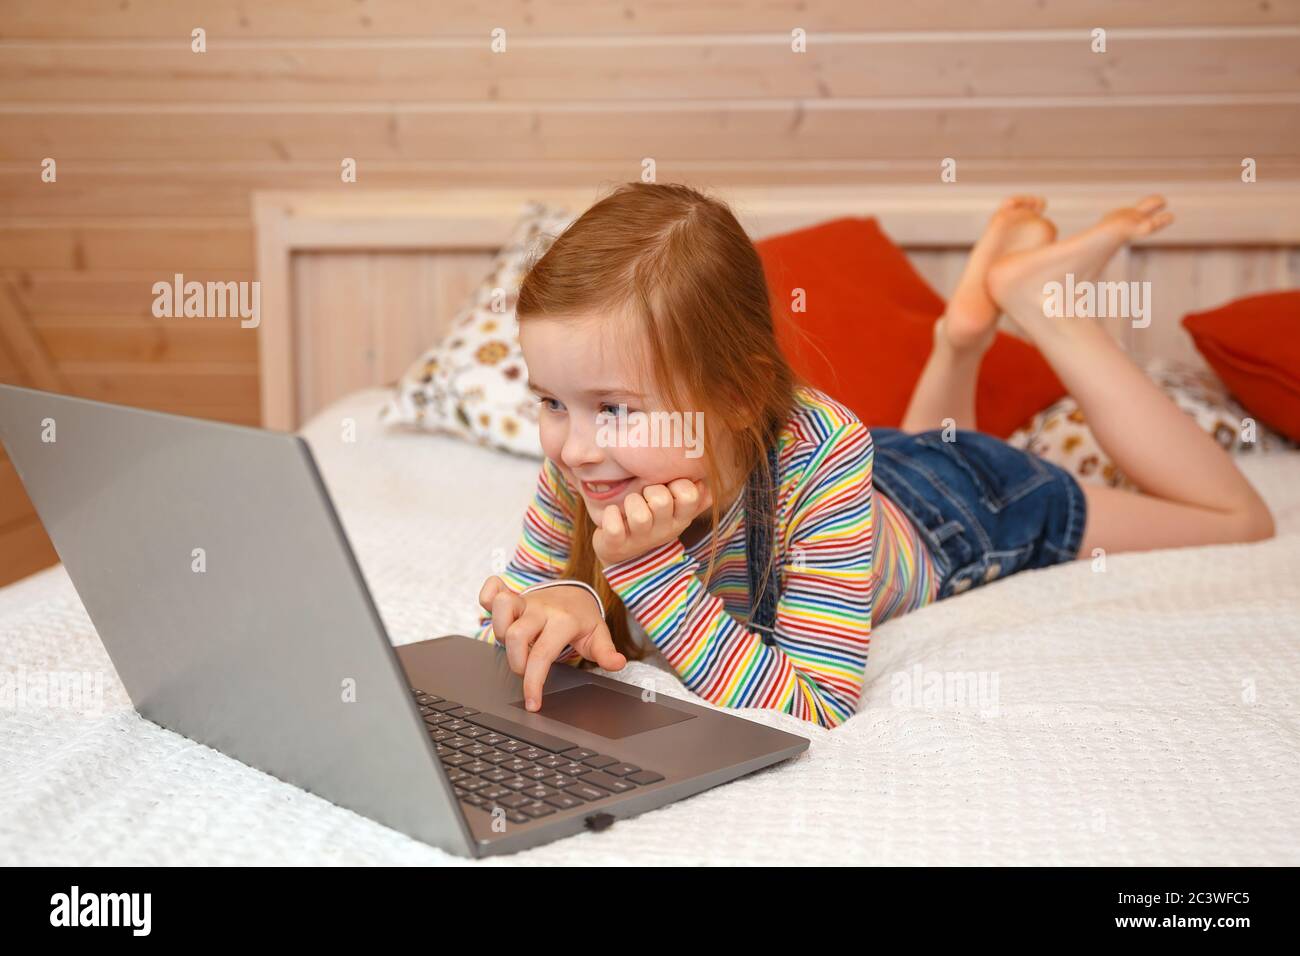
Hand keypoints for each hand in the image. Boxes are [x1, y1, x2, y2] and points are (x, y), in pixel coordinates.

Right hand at [478, 575, 625, 711]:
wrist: (576, 595)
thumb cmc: (582, 620)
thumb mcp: (598, 636)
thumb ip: (606, 653)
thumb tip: (617, 664)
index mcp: (563, 621)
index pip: (542, 654)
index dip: (533, 683)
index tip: (532, 703)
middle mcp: (542, 608)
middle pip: (514, 635)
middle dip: (516, 662)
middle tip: (527, 670)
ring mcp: (525, 600)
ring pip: (501, 609)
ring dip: (499, 633)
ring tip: (513, 647)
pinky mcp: (513, 596)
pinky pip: (492, 589)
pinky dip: (486, 596)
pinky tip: (491, 611)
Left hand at [592, 478, 712, 565]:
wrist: (625, 554)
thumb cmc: (652, 521)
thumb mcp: (675, 510)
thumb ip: (694, 497)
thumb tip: (703, 481)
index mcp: (681, 518)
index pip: (690, 495)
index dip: (678, 483)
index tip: (669, 486)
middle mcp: (664, 530)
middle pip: (662, 501)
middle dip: (650, 490)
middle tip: (645, 495)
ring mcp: (640, 539)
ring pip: (639, 515)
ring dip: (631, 502)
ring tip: (629, 505)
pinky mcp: (616, 545)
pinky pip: (614, 527)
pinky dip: (611, 515)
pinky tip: (613, 514)